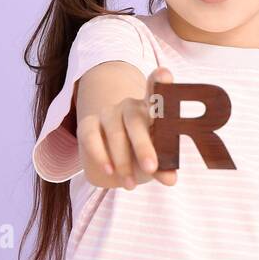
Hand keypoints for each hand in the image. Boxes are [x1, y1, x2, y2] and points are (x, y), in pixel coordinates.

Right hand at [77, 67, 178, 188]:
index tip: (165, 74)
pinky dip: (100, 155)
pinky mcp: (88, 124)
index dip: (161, 81)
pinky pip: (91, 137)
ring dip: (123, 161)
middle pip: (136, 119)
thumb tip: (171, 179)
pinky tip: (109, 171)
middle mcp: (130, 106)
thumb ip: (163, 168)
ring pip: (115, 133)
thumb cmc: (141, 155)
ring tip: (131, 185)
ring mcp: (108, 112)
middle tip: (151, 168)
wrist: (113, 162)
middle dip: (144, 145)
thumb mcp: (154, 161)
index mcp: (152, 109)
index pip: (157, 90)